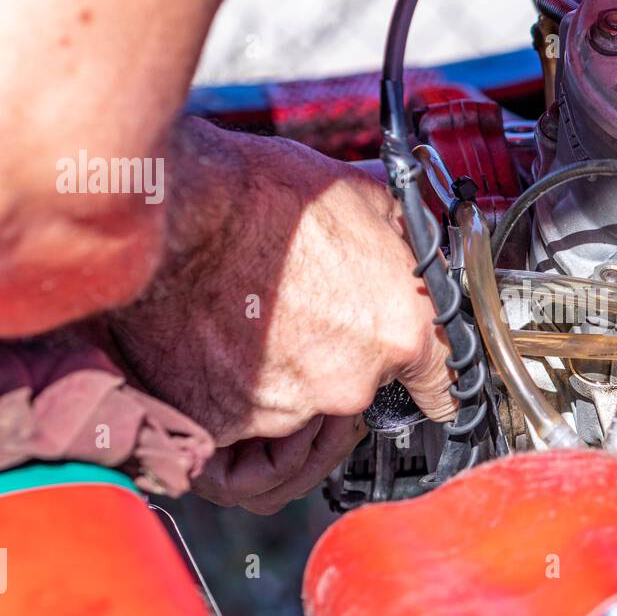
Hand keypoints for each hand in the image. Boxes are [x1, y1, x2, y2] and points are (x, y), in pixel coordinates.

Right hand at [106, 118, 453, 511]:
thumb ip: (403, 237)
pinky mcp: (225, 421)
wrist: (172, 209)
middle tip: (305, 312)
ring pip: (298, 405)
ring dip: (281, 371)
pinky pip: (240, 421)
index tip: (427, 384)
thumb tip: (419, 237)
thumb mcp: (365, 196)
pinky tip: (219, 343)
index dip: (433, 381)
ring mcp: (287, 408)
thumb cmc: (259, 194)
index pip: (444, 388)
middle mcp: (350, 381)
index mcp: (400, 330)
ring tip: (252, 319)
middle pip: (361, 389)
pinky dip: (231, 389)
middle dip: (340, 356)